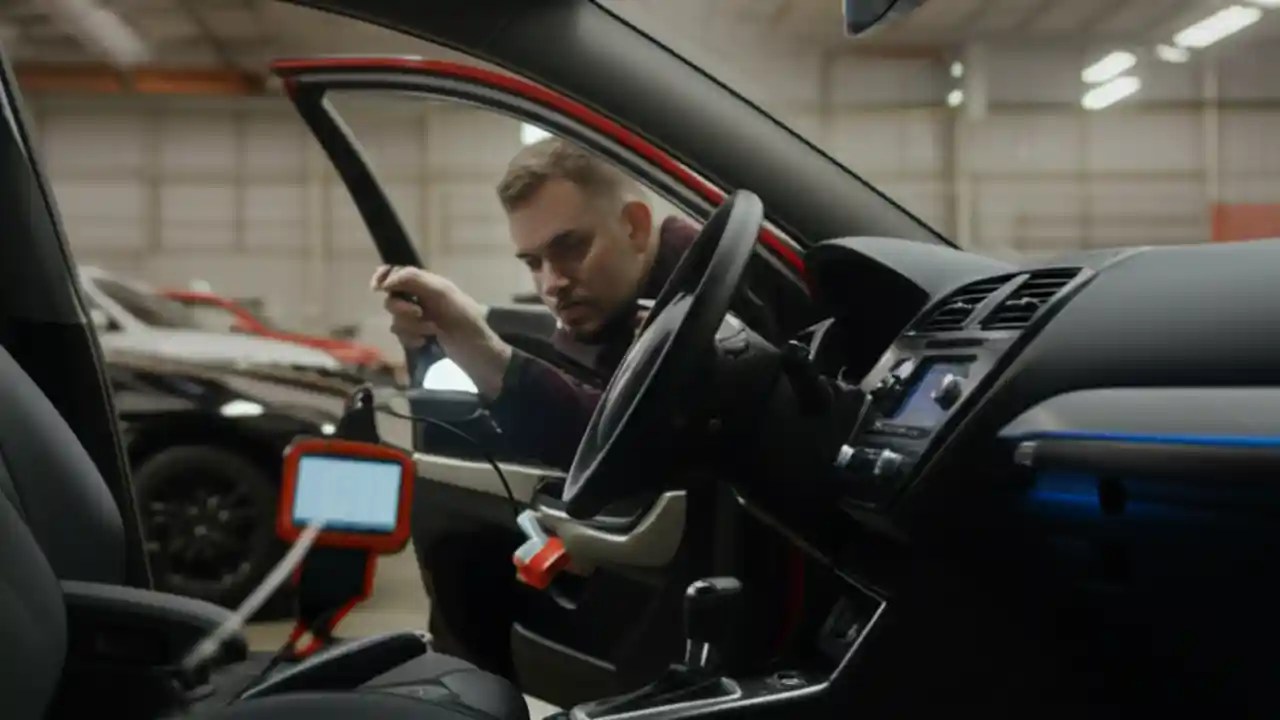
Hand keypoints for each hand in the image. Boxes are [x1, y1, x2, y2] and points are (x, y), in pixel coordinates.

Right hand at [371, 265, 512, 398]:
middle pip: (393, 298)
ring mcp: (420, 319)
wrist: (479, 357)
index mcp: (430, 284)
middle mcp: (423, 298)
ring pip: (396, 319)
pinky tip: (424, 343)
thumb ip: (415, 281)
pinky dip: (410, 338)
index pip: (398, 273)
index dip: (384, 277)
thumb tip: (386, 281)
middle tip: (420, 315)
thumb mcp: (443, 295)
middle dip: (402, 309)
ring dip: (411, 327)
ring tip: (431, 332)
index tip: (378, 289)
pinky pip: (401, 334)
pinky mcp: (419, 336)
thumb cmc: (466, 323)